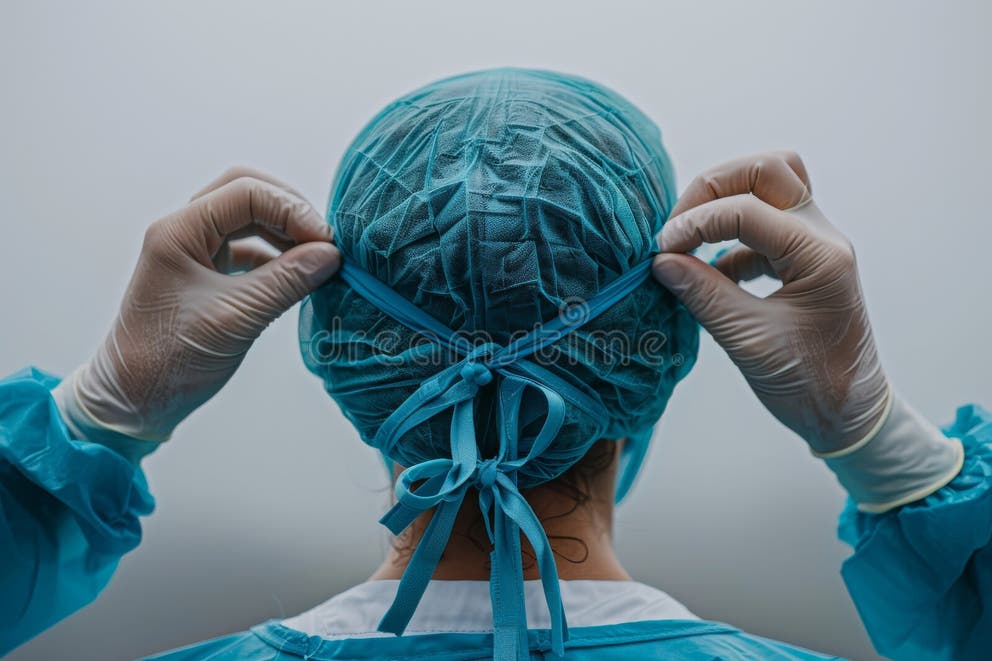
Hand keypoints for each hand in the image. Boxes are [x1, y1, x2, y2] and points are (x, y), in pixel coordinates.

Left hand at [56, 167, 339, 442]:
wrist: (133, 401)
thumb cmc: (171, 361)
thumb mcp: (238, 319)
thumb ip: (286, 281)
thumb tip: (331, 254)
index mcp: (179, 232)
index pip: (246, 192)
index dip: (293, 211)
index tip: (326, 244)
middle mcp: (183, 232)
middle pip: (246, 192)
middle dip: (290, 210)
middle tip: (324, 241)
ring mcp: (193, 252)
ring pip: (248, 219)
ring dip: (284, 232)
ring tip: (316, 257)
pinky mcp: (203, 274)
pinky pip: (246, 248)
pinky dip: (275, 256)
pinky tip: (297, 275)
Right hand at [652, 151, 888, 453]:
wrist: (849, 415)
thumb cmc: (810, 385)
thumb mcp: (749, 342)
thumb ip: (704, 295)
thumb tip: (662, 261)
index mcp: (819, 255)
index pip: (747, 211)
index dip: (695, 224)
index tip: (659, 251)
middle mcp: (822, 237)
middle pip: (768, 172)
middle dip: (714, 187)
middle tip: (676, 225)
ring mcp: (816, 245)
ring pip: (772, 187)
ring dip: (726, 202)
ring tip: (689, 236)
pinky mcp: (803, 260)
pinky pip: (765, 224)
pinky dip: (731, 236)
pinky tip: (707, 268)